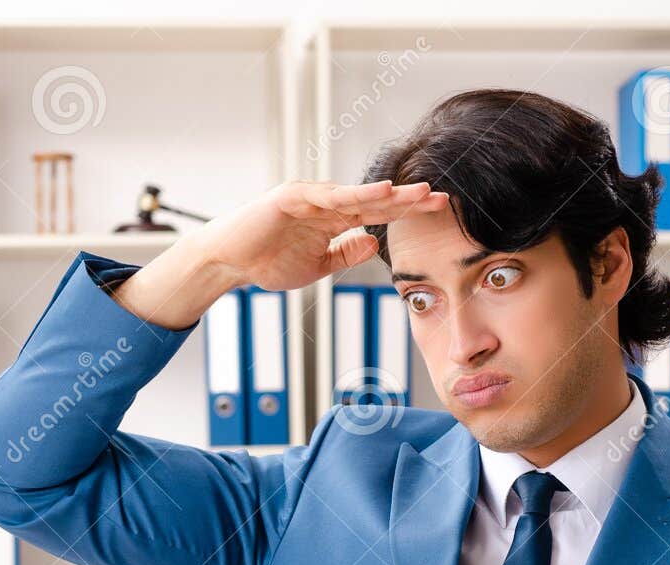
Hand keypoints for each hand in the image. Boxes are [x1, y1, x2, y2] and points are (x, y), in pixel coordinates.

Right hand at [201, 178, 449, 291]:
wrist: (230, 261)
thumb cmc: (269, 261)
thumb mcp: (318, 266)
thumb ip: (345, 254)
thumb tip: (373, 243)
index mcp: (335, 220)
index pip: (379, 214)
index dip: (407, 212)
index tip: (438, 210)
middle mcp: (327, 204)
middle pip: (374, 201)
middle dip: (407, 200)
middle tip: (439, 197)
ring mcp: (310, 198)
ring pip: (355, 195)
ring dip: (386, 195)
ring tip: (415, 193)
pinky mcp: (291, 197)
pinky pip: (326, 196)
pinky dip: (351, 194)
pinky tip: (375, 193)